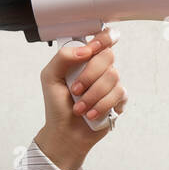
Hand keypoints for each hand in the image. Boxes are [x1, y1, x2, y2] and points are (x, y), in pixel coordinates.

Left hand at [35, 27, 124, 169]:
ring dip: (92, 96)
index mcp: (85, 58)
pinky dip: (101, 106)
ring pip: (112, 77)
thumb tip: (85, 50)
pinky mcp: (119, 99)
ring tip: (80, 107)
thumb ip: (63, 57)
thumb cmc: (57, 104)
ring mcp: (111, 83)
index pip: (103, 37)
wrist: (65, 132)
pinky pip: (118, 94)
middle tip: (75, 90)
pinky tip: (91, 113)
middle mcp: (100, 68)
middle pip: (108, 57)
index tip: (92, 49)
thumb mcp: (50, 77)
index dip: (104, 38)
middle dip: (89, 76)